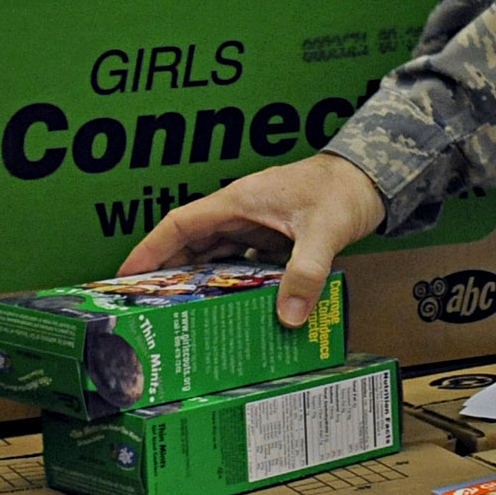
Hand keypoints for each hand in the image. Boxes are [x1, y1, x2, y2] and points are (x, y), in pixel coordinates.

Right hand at [119, 152, 385, 327]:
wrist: (370, 179)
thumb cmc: (341, 191)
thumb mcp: (323, 232)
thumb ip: (306, 272)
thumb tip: (289, 315)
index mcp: (237, 201)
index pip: (180, 224)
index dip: (149, 248)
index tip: (125, 274)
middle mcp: (239, 212)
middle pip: (191, 244)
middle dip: (167, 272)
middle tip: (147, 306)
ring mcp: (255, 224)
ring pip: (214, 255)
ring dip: (199, 280)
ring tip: (181, 313)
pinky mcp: (272, 237)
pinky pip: (241, 262)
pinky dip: (232, 283)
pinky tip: (230, 308)